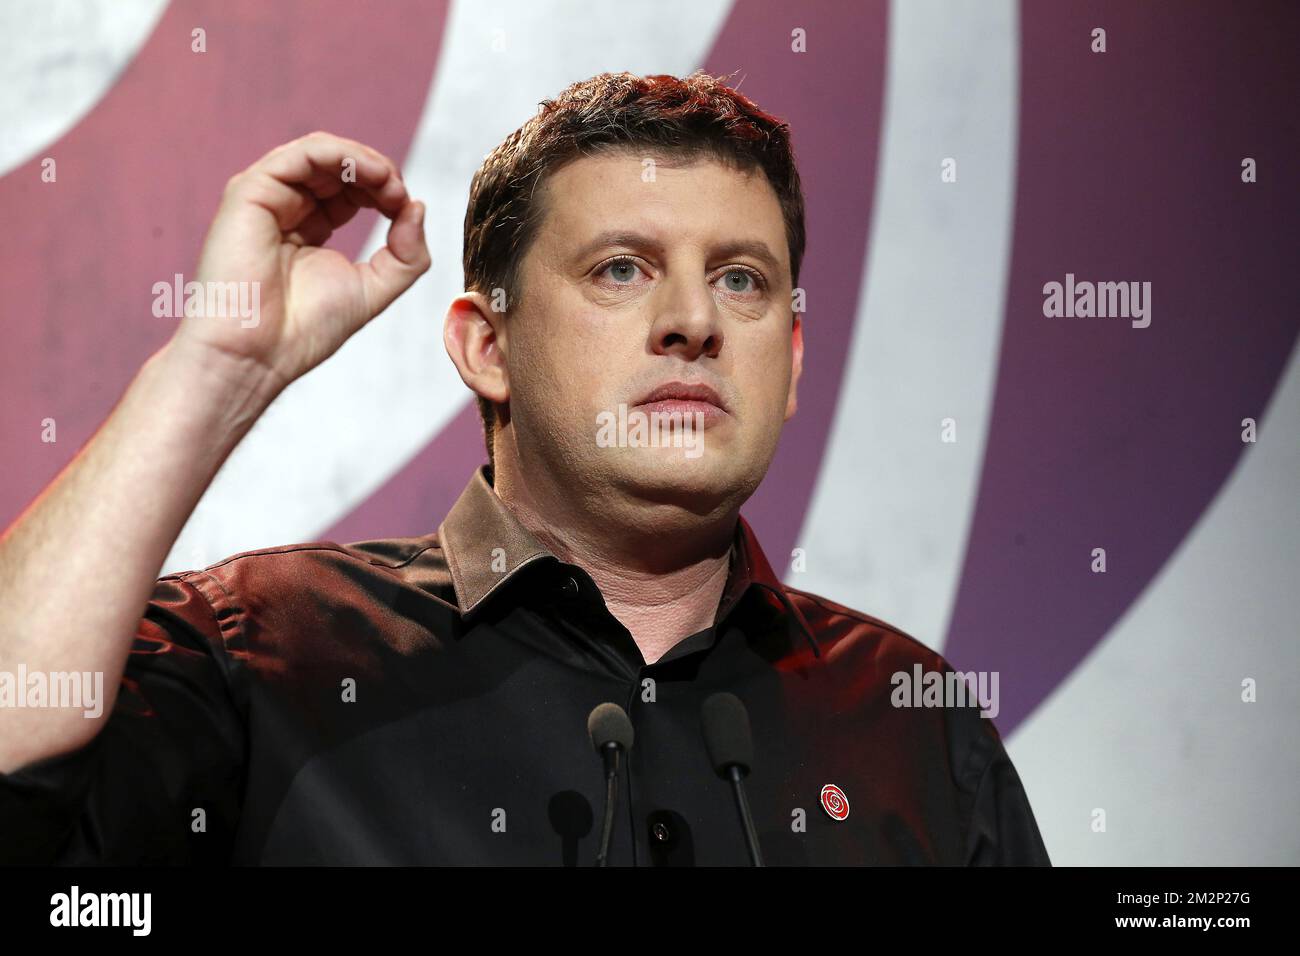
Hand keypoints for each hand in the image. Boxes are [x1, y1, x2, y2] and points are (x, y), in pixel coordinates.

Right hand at [172, 131, 429, 393]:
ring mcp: (266, 196)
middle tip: (400, 194)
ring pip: (321, 153)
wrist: (257, 353)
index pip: (351, 190)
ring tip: (390, 183)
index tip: (407, 209)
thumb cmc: (303, 329)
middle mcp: (285, 207)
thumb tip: (418, 207)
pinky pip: (301, 154)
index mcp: (309, 228)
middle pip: (338, 167)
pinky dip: (341, 155)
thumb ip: (406, 253)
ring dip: (364, 161)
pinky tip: (369, 175)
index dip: (385, 191)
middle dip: (379, 174)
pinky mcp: (251, 191)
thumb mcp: (374, 288)